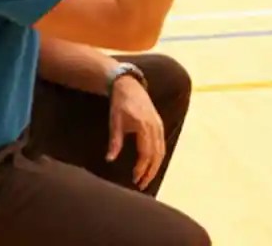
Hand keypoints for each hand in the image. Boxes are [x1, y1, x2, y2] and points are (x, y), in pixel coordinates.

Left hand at [107, 75, 165, 190]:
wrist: (129, 86)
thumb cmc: (120, 104)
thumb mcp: (114, 123)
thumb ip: (115, 142)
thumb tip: (109, 159)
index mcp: (143, 126)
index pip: (146, 153)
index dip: (141, 168)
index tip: (134, 179)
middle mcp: (155, 127)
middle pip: (157, 155)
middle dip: (150, 172)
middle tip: (141, 185)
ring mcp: (159, 125)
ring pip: (161, 151)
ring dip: (155, 167)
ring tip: (146, 179)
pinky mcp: (159, 125)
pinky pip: (161, 145)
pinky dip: (158, 157)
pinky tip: (151, 165)